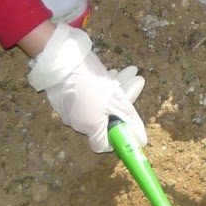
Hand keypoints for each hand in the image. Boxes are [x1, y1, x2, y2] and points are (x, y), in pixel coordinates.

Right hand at [27, 25, 146, 153]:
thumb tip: (142, 141)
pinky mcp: (67, 93)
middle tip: (138, 80)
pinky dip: (103, 86)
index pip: (103, 144)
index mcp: (88, 128)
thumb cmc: (92, 85)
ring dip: (117, 88)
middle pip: (106, 118)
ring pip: (100, 102)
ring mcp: (71, 107)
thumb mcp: (116, 101)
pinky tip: (113, 72)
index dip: (118, 136)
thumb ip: (129, 120)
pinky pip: (90, 95)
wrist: (63, 61)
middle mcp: (78, 122)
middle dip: (124, 101)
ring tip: (130, 71)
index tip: (130, 121)